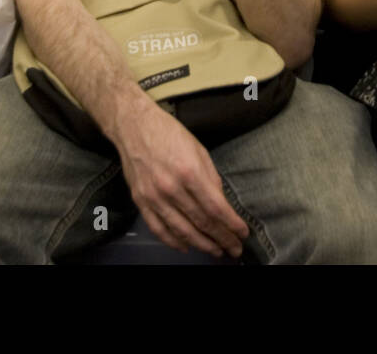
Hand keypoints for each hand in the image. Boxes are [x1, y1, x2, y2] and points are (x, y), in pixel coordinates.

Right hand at [116, 103, 248, 257]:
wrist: (134, 126)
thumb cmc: (169, 134)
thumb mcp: (199, 150)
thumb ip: (211, 178)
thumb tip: (221, 204)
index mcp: (190, 172)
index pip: (216, 208)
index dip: (231, 225)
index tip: (243, 234)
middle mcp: (171, 188)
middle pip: (201, 222)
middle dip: (221, 239)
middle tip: (234, 249)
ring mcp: (154, 197)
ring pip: (181, 230)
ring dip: (201, 245)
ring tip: (216, 251)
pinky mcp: (140, 201)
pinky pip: (158, 228)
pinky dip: (173, 241)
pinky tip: (186, 247)